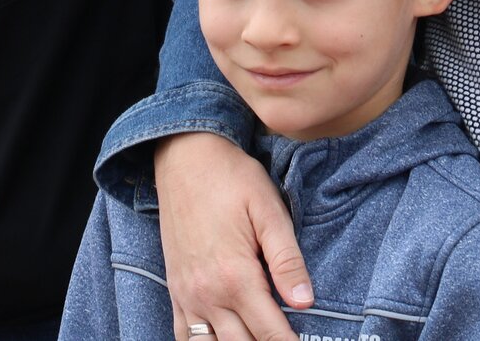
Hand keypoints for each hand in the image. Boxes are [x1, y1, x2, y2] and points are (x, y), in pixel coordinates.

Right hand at [154, 133, 311, 340]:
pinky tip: (222, 340)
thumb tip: (305, 302)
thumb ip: (287, 259)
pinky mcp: (175, 290)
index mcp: (235, 276)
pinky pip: (184, 337)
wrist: (185, 156)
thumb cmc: (231, 178)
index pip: (270, 332)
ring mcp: (187, 295)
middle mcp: (207, 294)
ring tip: (258, 340)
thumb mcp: (268, 210)